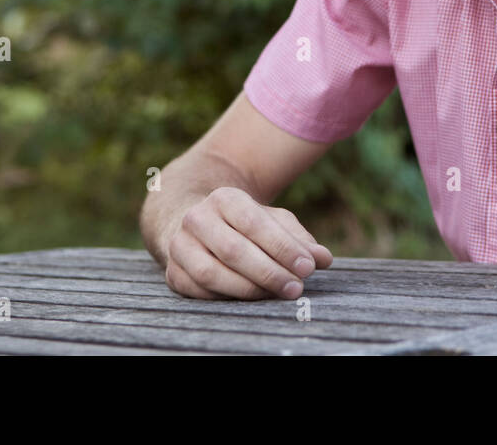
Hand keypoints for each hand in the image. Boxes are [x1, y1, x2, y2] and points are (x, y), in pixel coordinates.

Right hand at [163, 187, 332, 299]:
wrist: (196, 223)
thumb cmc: (244, 224)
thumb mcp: (272, 221)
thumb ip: (298, 238)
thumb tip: (323, 258)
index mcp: (224, 198)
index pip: (254, 222)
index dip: (282, 246)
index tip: (308, 267)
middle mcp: (197, 218)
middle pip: (233, 249)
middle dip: (268, 272)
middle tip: (296, 288)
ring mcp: (180, 246)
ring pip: (211, 273)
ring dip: (247, 288)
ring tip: (276, 294)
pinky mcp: (173, 272)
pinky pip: (199, 291)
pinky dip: (226, 297)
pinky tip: (251, 298)